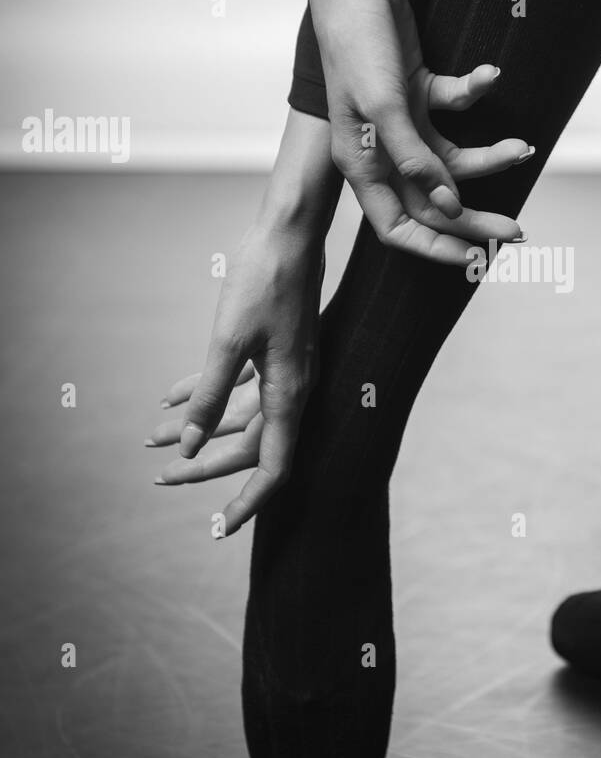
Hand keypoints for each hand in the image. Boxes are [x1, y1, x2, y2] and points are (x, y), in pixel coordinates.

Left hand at [148, 216, 322, 536]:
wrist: (291, 229)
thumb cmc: (264, 279)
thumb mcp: (226, 340)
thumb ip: (207, 396)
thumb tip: (187, 445)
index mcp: (289, 393)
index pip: (272, 467)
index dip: (247, 502)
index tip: (220, 528)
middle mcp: (294, 387)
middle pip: (250, 445)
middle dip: (204, 465)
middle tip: (161, 478)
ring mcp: (287, 367)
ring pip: (240, 414)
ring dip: (195, 426)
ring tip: (150, 437)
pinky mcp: (277, 346)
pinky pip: (240, 383)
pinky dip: (205, 392)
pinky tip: (168, 395)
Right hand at [285, 0, 533, 263]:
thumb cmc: (356, 42)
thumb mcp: (384, 107)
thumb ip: (415, 159)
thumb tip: (448, 207)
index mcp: (362, 163)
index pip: (399, 227)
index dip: (436, 248)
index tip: (475, 261)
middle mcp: (381, 148)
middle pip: (434, 201)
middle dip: (476, 217)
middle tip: (519, 231)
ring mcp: (400, 120)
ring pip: (451, 157)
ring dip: (490, 155)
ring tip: (525, 146)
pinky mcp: (416, 88)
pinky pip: (452, 105)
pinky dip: (474, 93)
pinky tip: (490, 76)